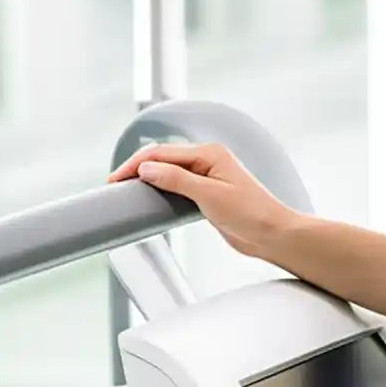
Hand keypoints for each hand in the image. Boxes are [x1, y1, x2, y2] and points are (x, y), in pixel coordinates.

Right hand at [106, 143, 299, 259]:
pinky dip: (160, 190)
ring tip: (125, 192)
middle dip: (137, 169)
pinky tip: (148, 200)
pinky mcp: (207, 194)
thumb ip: (178, 180)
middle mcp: (208, 160)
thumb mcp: (210, 195)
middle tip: (113, 187)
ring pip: (168, 172)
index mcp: (210, 153)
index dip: (135, 164)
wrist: (272, 234)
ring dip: (147, 179)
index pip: (162, 152)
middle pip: (163, 159)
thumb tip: (146, 168)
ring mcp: (207, 177)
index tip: (114, 180)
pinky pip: (177, 186)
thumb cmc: (250, 212)